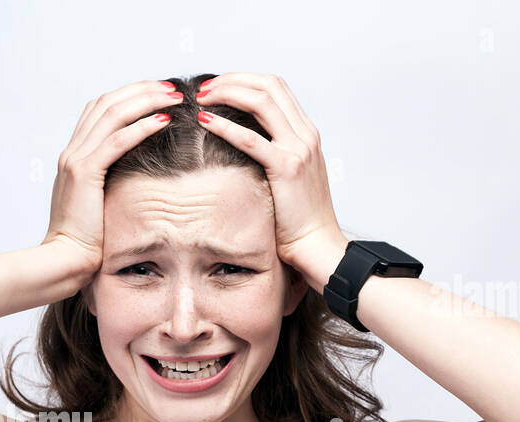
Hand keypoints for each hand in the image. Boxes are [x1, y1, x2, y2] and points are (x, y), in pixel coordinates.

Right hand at [42, 80, 182, 279]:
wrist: (64, 259)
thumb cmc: (85, 240)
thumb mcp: (97, 203)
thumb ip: (108, 182)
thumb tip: (134, 175)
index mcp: (74, 156)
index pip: (100, 110)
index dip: (129, 95)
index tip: (158, 93)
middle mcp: (72, 151)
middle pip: (107, 103)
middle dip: (141, 90)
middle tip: (171, 88)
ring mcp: (75, 160)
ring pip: (113, 114)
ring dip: (145, 101)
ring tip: (173, 98)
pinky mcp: (84, 173)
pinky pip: (117, 140)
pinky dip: (141, 126)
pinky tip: (163, 121)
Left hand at [195, 73, 345, 265]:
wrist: (317, 244)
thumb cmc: (299, 219)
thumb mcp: (289, 177)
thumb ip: (274, 154)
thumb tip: (243, 143)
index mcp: (306, 133)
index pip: (275, 88)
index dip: (244, 80)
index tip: (218, 86)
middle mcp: (305, 134)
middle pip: (268, 85)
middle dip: (233, 79)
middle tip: (205, 87)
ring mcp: (298, 149)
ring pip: (261, 101)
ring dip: (228, 93)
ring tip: (202, 98)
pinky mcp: (286, 168)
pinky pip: (251, 138)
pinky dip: (225, 125)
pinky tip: (205, 121)